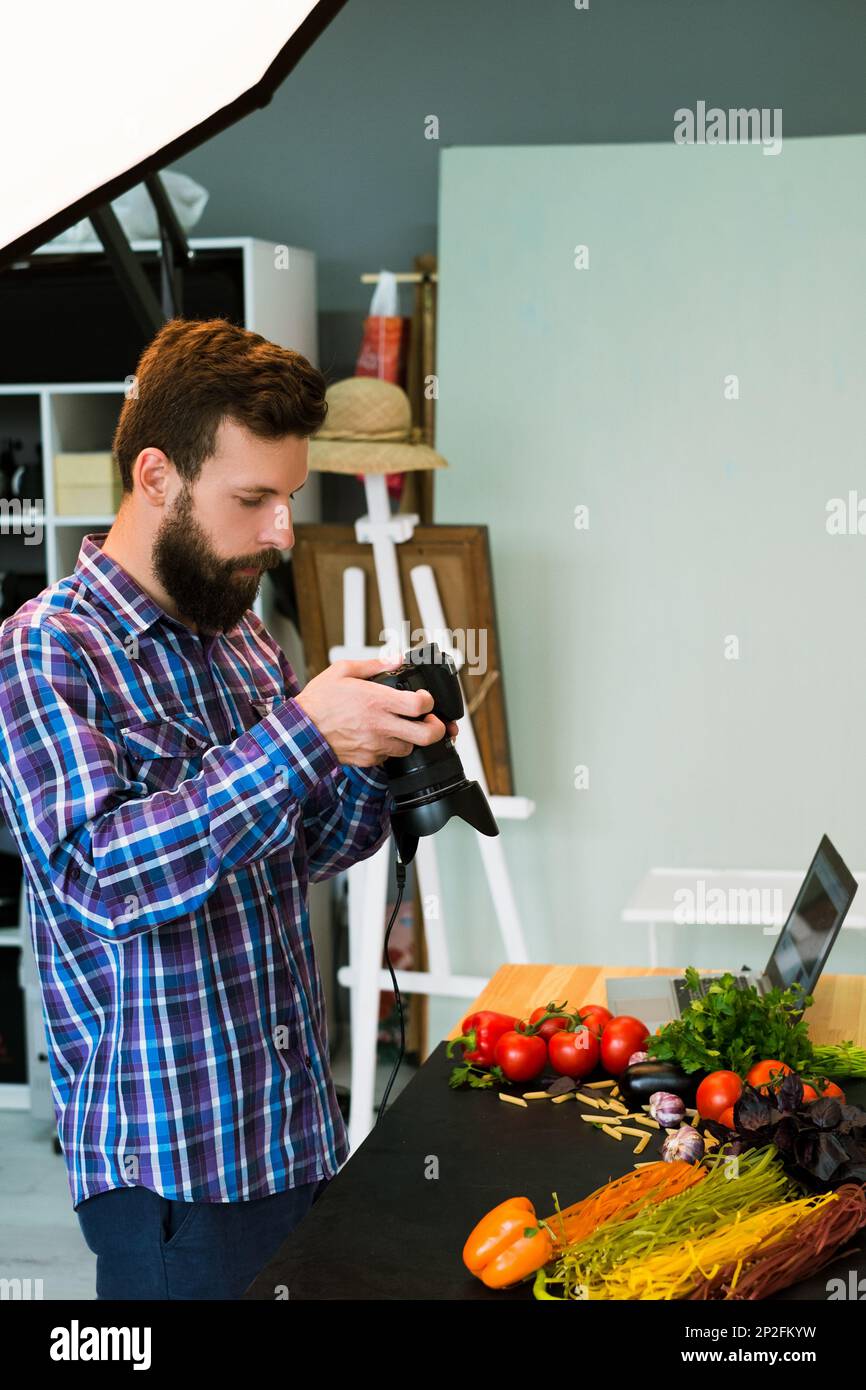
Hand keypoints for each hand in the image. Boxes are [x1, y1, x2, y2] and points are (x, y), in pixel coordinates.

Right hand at [295, 656, 456, 767]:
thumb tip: (397, 659)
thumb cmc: (318, 701)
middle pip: (427, 735)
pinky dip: (391, 747)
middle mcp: (380, 725)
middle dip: (437, 728)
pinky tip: (381, 736)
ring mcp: (375, 745)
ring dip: (411, 738)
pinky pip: (390, 756)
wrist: (300, 731)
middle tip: (431, 721)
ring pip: (410, 748)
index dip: (430, 701)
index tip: (425, 698)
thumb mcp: (343, 670)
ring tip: (401, 727)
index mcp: (377, 701)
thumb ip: (374, 665)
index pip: (420, 705)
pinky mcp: (368, 759)